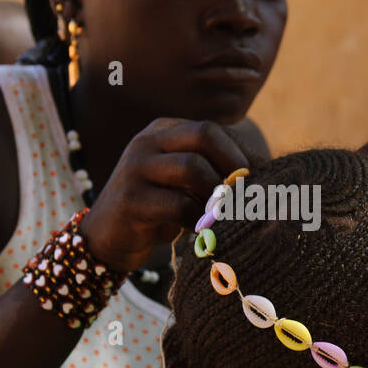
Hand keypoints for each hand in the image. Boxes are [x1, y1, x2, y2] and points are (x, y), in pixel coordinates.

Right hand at [78, 119, 248, 273]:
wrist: (105, 238)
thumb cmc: (156, 210)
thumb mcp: (182, 183)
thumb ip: (210, 171)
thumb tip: (261, 175)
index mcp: (162, 131)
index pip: (210, 129)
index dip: (237, 154)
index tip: (252, 183)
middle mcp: (146, 141)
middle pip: (204, 134)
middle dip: (231, 165)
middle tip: (242, 195)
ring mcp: (135, 168)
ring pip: (192, 167)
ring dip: (215, 195)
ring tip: (218, 215)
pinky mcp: (130, 200)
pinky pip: (178, 204)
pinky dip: (198, 221)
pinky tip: (198, 232)